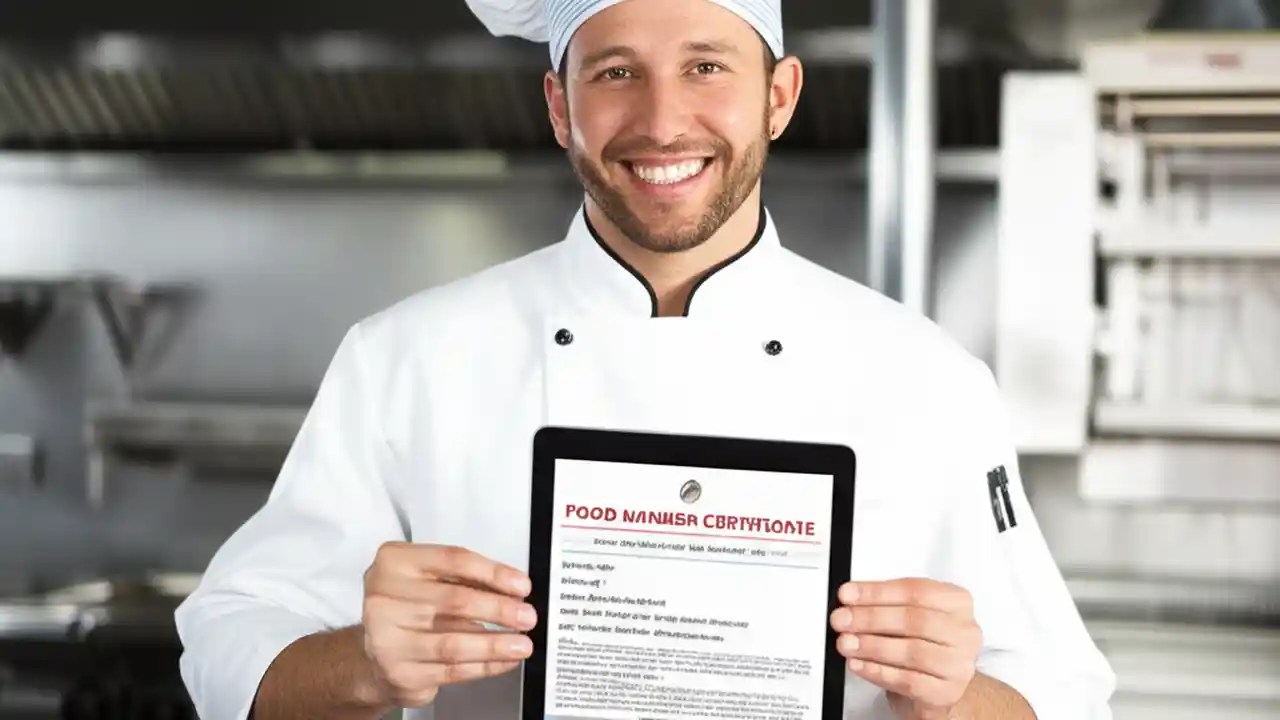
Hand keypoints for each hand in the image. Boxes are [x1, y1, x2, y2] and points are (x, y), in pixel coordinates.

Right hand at [361, 543, 536, 707]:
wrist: (376, 653)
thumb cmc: (407, 608)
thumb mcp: (428, 580)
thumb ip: (464, 578)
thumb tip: (512, 590)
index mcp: (394, 563)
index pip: (453, 560)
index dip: (493, 573)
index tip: (520, 584)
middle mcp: (385, 599)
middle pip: (455, 601)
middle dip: (499, 609)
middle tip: (526, 615)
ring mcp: (388, 639)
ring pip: (454, 642)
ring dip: (495, 644)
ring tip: (521, 643)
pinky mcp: (399, 673)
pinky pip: (451, 670)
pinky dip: (484, 666)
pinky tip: (503, 660)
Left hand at [829, 579, 981, 719]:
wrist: (939, 686)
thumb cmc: (922, 645)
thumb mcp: (910, 617)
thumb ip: (885, 605)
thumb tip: (851, 599)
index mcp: (957, 603)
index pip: (915, 590)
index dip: (877, 592)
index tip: (847, 594)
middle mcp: (965, 632)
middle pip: (914, 620)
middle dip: (870, 618)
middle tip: (841, 619)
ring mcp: (959, 664)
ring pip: (913, 651)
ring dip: (872, 646)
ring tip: (846, 643)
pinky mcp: (947, 692)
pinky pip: (910, 681)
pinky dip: (879, 672)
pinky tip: (859, 665)